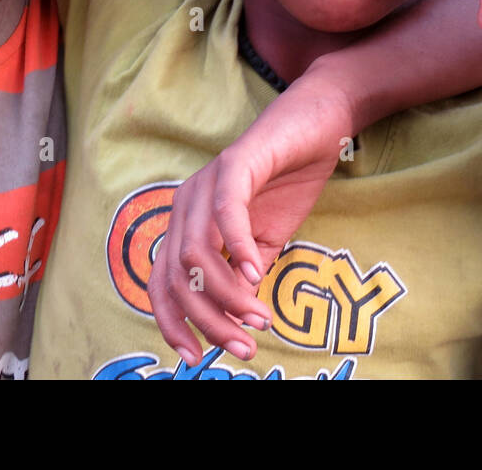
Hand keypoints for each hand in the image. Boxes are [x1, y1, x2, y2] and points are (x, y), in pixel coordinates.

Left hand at [146, 71, 354, 365]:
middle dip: (208, 320)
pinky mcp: (235, 163)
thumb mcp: (266, 240)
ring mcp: (206, 181)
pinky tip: (258, 274)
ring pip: (197, 252)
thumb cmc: (290, 180)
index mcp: (187, 222)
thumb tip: (237, 319)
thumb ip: (247, 276)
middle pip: (178, 276)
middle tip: (243, 346)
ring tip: (259, 316)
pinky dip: (238, 248)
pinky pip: (226, 212)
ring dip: (227, 293)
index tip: (196, 359)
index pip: (162, 282)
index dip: (172, 323)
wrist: (319, 123)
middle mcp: (186, 202)